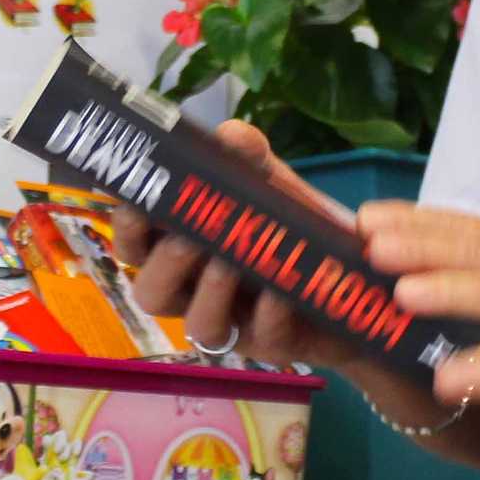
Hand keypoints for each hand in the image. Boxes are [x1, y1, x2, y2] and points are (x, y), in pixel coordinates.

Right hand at [104, 120, 354, 369]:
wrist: (351, 272)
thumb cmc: (288, 224)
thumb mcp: (268, 182)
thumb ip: (247, 156)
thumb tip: (231, 134)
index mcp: (179, 248)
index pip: (134, 245)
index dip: (127, 229)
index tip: (137, 204)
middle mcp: (194, 291)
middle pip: (151, 293)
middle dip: (165, 265)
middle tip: (188, 238)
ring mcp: (232, 323)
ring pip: (199, 326)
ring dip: (210, 293)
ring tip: (230, 262)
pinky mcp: (271, 346)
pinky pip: (261, 338)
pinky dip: (268, 314)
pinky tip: (281, 291)